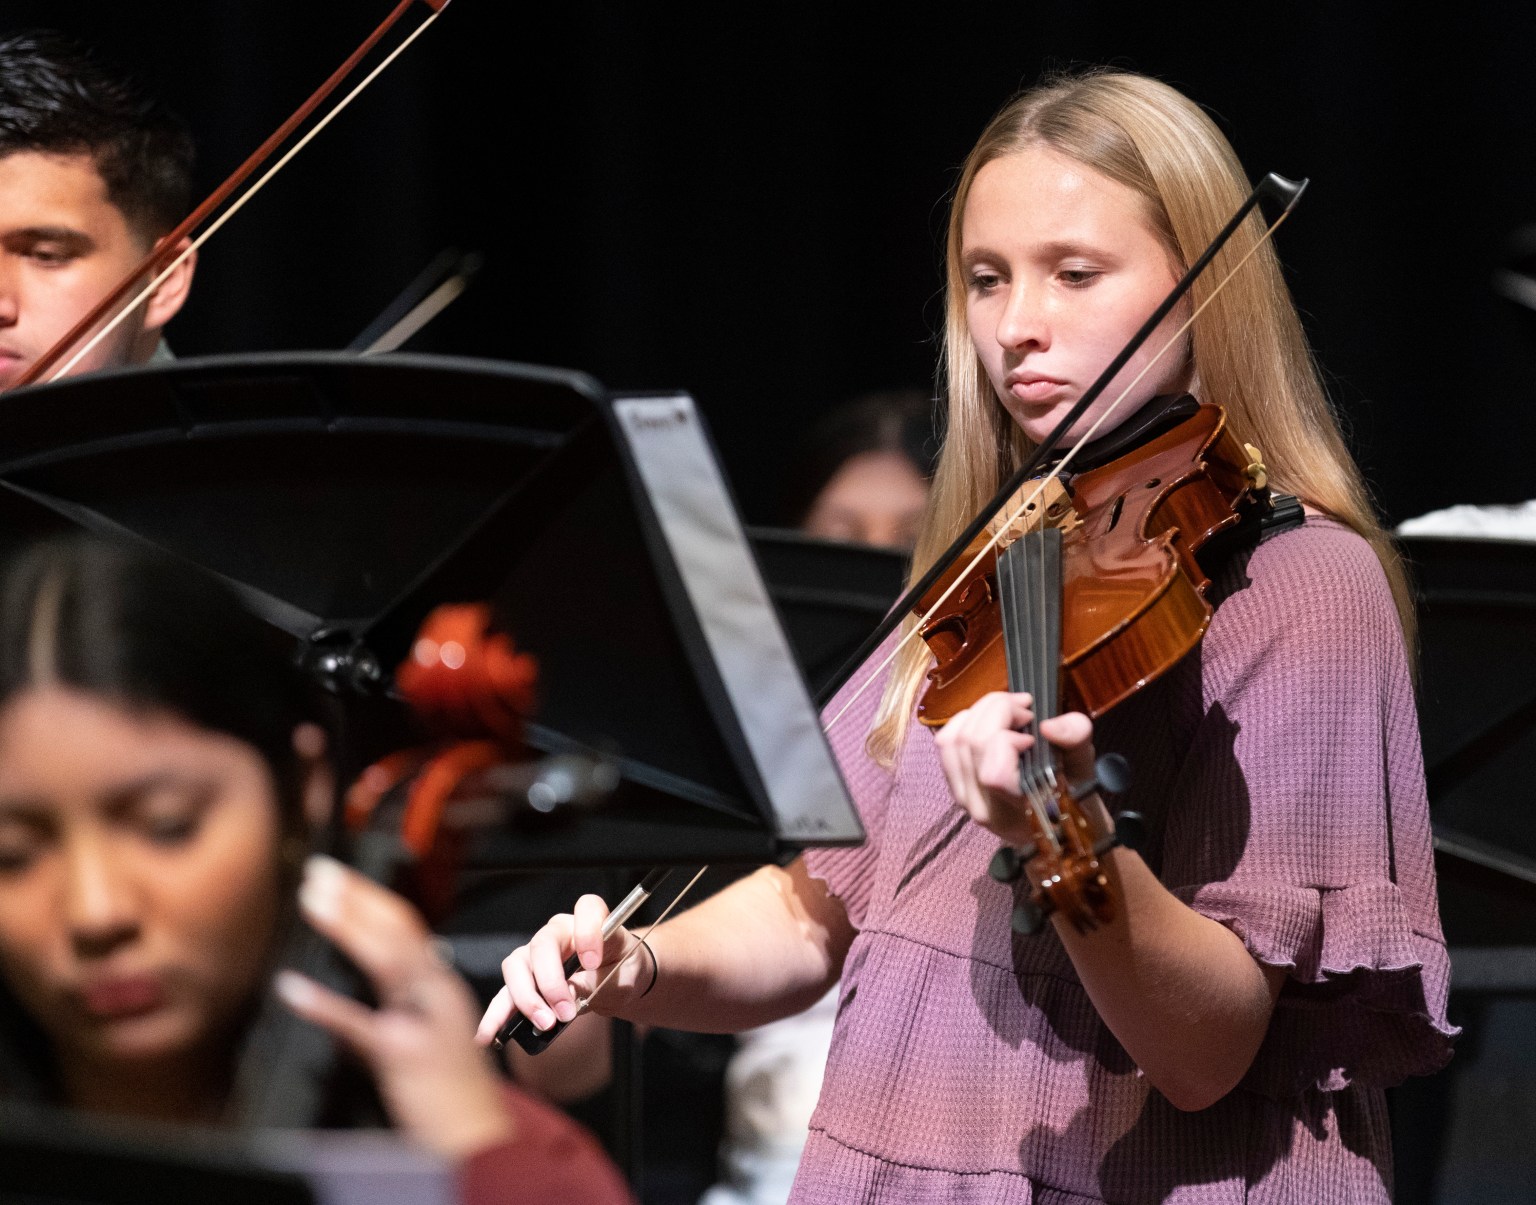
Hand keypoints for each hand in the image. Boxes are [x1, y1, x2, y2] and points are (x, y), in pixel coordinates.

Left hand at [274, 855, 515, 1159]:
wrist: (481, 1137)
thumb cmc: (455, 1092)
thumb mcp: (431, 1033)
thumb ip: (402, 1001)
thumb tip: (369, 972)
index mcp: (440, 986)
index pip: (405, 927)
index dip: (369, 899)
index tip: (336, 878)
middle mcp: (436, 993)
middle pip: (397, 931)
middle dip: (356, 898)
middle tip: (317, 874)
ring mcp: (421, 1022)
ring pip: (386, 960)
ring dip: (347, 927)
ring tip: (311, 903)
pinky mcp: (401, 1057)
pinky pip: (357, 1024)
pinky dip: (322, 1005)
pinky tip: (291, 989)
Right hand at [475, 893, 653, 1044]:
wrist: (617, 982)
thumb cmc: (622, 971)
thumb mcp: (622, 978)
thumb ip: (595, 985)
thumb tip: (564, 1001)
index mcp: (590, 921)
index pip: (587, 908)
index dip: (588, 931)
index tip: (592, 962)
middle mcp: (559, 932)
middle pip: (542, 945)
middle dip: (550, 982)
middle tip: (565, 1012)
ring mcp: (537, 954)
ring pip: (517, 967)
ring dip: (526, 998)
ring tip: (543, 1024)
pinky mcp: (525, 980)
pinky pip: (506, 994)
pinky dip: (497, 1015)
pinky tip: (488, 1035)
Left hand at [934, 691, 1097, 846]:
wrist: (1055, 826)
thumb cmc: (1071, 795)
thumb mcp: (1084, 766)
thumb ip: (1075, 740)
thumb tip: (1048, 725)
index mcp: (1018, 809)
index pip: (993, 773)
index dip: (1008, 740)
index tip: (1033, 732)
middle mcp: (984, 807)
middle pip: (970, 744)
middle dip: (997, 710)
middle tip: (1024, 708)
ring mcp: (964, 799)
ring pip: (952, 741)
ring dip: (980, 712)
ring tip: (1008, 710)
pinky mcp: (954, 786)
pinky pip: (945, 745)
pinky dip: (964, 722)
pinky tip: (987, 719)